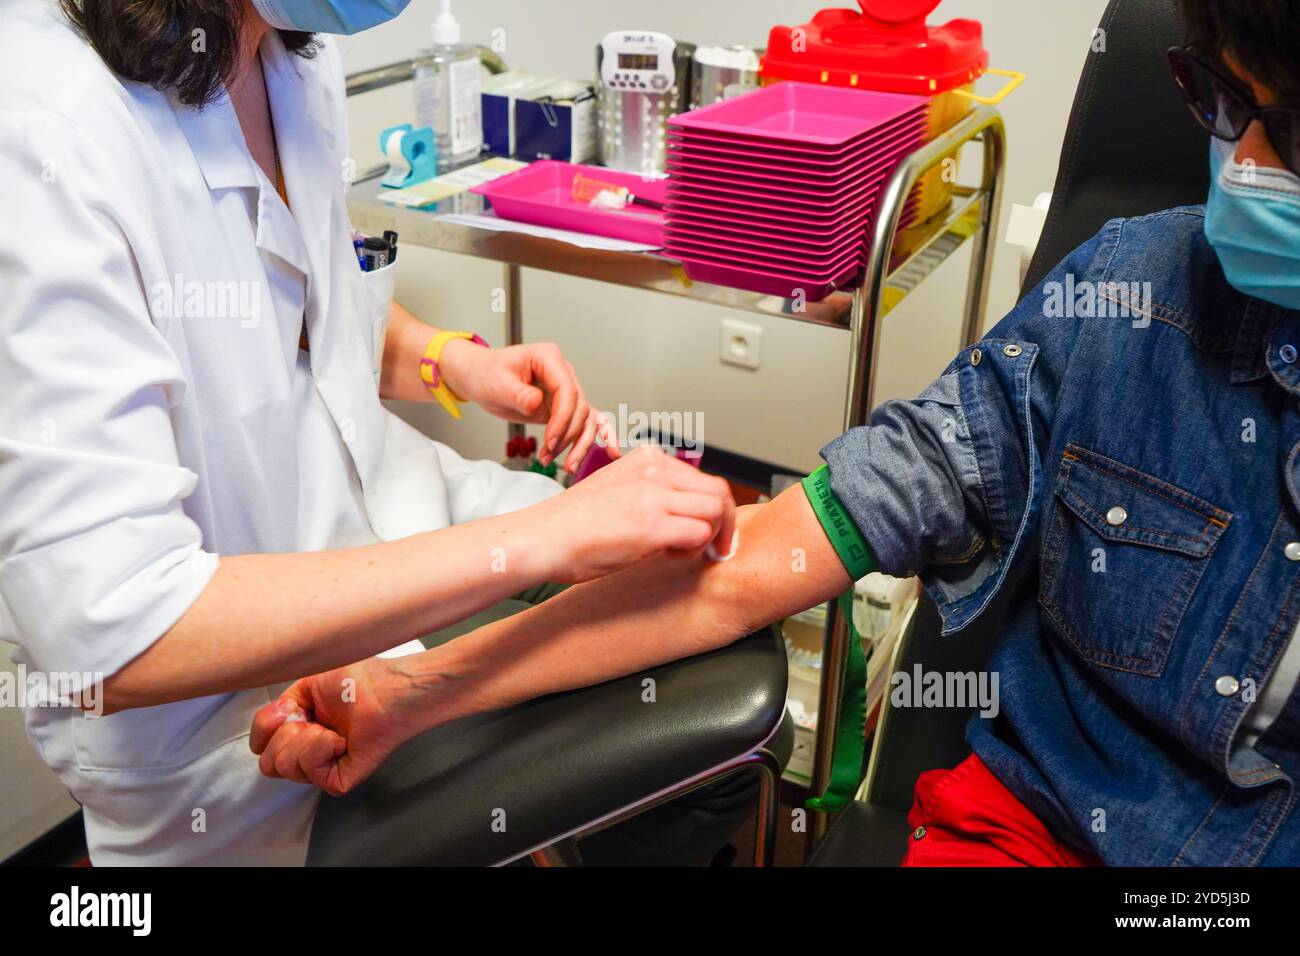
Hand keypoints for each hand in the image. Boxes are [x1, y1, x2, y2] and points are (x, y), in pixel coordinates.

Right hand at [249, 657, 414, 796]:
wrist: (387, 690)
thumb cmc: (358, 681)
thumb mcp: (307, 682)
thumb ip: (279, 705)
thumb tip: (267, 723)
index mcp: (300, 729)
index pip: (260, 745)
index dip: (266, 727)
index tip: (290, 708)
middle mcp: (309, 752)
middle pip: (267, 763)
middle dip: (284, 735)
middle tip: (312, 719)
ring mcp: (323, 769)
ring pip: (283, 767)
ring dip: (305, 739)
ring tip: (331, 728)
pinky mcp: (338, 780)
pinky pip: (309, 771)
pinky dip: (321, 748)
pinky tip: (341, 739)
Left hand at [438, 340, 615, 473]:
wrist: (480, 377)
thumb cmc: (487, 373)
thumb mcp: (496, 383)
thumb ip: (518, 393)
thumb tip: (537, 403)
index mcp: (548, 358)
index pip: (567, 390)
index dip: (562, 419)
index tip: (550, 440)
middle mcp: (563, 372)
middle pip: (580, 408)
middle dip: (567, 436)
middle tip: (548, 455)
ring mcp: (566, 390)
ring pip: (586, 419)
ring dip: (578, 444)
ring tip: (567, 466)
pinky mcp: (564, 406)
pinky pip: (587, 421)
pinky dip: (598, 437)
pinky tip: (609, 453)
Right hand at [536, 445, 736, 582]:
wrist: (544, 537)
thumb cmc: (574, 522)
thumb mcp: (618, 487)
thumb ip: (652, 490)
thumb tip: (685, 512)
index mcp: (647, 458)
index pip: (703, 478)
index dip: (712, 508)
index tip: (708, 529)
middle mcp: (655, 469)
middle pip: (719, 491)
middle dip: (725, 522)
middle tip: (716, 546)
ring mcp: (654, 496)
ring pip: (717, 510)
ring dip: (712, 537)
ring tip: (687, 551)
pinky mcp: (652, 525)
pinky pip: (701, 534)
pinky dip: (696, 550)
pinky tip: (672, 556)